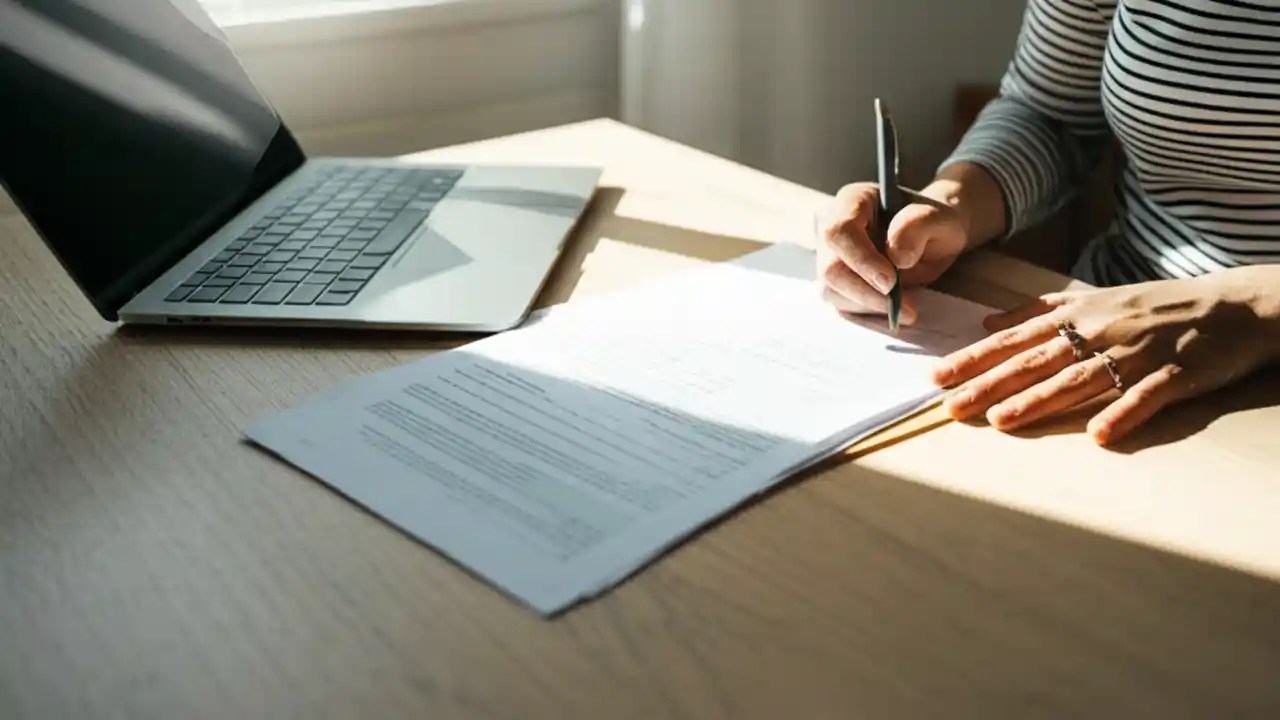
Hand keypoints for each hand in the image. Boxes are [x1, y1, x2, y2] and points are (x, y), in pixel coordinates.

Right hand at [817, 182, 968, 324]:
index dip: (861, 259)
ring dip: (870, 305)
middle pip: (831, 267)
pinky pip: (841, 304)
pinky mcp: (834, 281)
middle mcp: (831, 226)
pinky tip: (894, 308)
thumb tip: (897, 256)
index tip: (891, 282)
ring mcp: (828, 256)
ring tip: (906, 307)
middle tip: (905, 307)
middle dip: (867, 293)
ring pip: (832, 290)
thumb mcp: (940, 218)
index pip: (840, 230)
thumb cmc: (933, 223)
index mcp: (853, 200)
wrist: (931, 238)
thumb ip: (919, 225)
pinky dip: (869, 312)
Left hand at [933, 271, 1279, 445]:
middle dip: (991, 384)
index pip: (1015, 339)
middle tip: (952, 406)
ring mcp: (1137, 352)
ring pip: (1081, 379)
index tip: (938, 377)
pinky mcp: (1176, 373)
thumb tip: (986, 323)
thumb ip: (1038, 313)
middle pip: (1037, 361)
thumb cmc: (1155, 307)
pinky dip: (1123, 413)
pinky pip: (1146, 396)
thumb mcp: (1093, 300)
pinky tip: (1099, 434)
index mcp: (1078, 314)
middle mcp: (1100, 331)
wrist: (1233, 306)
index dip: (975, 358)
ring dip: (1039, 401)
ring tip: (1002, 421)